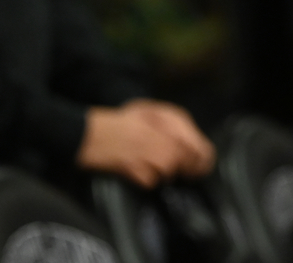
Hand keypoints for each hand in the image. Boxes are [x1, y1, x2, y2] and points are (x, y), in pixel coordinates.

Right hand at [78, 99, 215, 187]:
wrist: (90, 134)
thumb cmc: (121, 121)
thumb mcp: (150, 111)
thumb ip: (173, 123)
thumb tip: (191, 141)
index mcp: (171, 121)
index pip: (200, 147)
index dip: (202, 160)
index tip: (200, 167)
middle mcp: (166, 138)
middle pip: (188, 163)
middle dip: (186, 169)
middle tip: (182, 173)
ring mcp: (152, 156)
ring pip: (170, 173)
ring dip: (163, 173)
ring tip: (150, 165)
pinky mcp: (138, 171)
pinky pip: (151, 181)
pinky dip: (147, 180)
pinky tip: (137, 171)